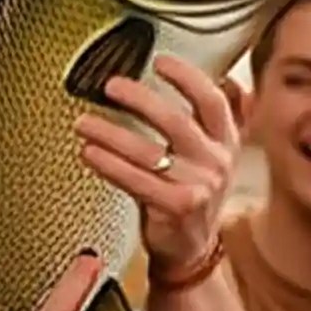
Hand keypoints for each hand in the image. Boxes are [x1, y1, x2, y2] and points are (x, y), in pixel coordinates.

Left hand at [73, 54, 239, 272]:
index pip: (212, 101)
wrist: (191, 249)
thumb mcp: (214, 155)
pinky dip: (108, 164)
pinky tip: (89, 153)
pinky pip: (135, 179)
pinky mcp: (176, 207)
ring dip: (110, 134)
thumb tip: (218, 79)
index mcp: (226, 142)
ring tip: (84, 123)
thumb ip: (214, 120)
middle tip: (111, 87)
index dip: (187, 77)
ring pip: (148, 152)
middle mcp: (216, 162)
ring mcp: (197, 186)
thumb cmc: (193, 194)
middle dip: (139, 99)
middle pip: (176, 121)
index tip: (160, 61)